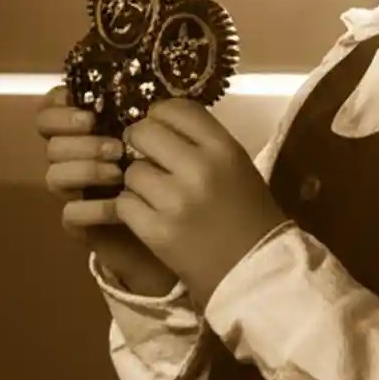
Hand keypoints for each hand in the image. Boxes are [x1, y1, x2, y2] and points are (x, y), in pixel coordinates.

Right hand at [35, 85, 178, 296]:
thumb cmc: (177, 176)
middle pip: (51, 141)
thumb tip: (151, 98)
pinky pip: (70, 214)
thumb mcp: (169, 139)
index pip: (53, 108)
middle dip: (79, 141)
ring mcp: (75, 190)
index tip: (91, 113)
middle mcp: (76, 156)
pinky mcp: (81, 224)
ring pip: (54, 175)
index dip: (60, 106)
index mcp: (90, 127)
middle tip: (114, 146)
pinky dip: (90, 208)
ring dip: (85, 168)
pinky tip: (116, 207)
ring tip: (119, 172)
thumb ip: (152, 116)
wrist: (183, 226)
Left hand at [117, 98, 287, 310]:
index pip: (177, 109)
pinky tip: (148, 215)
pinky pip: (124, 203)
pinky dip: (131, 208)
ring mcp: (174, 200)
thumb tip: (160, 121)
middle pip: (144, 133)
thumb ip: (203, 142)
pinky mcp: (155, 230)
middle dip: (140, 143)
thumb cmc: (249, 214)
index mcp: (224, 149)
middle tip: (147, 158)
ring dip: (137, 181)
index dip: (160, 114)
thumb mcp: (237, 166)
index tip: (158, 125)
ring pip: (131, 171)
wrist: (255, 270)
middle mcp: (198, 168)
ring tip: (154, 194)